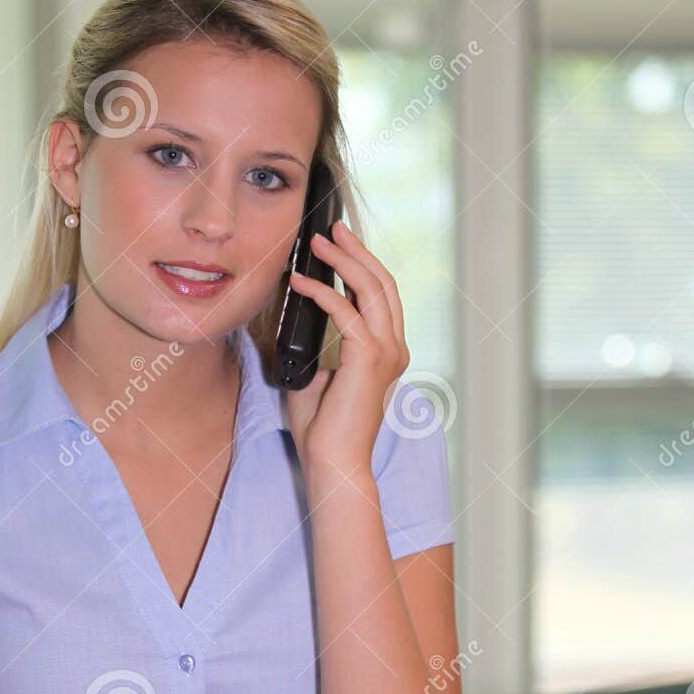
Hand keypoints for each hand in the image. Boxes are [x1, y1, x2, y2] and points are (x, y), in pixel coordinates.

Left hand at [284, 218, 410, 477]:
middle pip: (383, 284)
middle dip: (357, 251)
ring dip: (343, 261)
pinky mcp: (368, 359)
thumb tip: (299, 323)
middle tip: (332, 230)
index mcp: (387, 352)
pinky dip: (322, 292)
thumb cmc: (324, 430)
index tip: (340, 245)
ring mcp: (385, 352)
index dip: (363, 265)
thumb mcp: (319, 378)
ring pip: (371, 290)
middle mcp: (394, 348)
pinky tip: (300, 283)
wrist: (333, 463)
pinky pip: (346, 312)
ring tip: (318, 243)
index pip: (382, 297)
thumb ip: (319, 349)